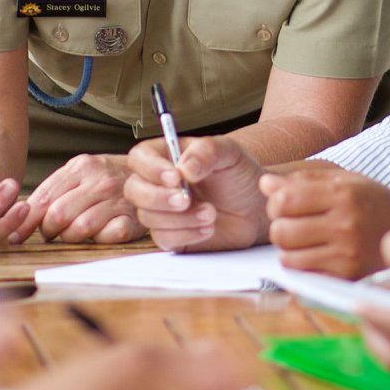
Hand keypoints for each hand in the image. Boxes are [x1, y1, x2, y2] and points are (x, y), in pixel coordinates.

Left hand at [26, 154, 145, 243]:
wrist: (152, 176)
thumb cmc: (107, 179)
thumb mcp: (80, 173)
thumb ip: (53, 190)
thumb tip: (19, 216)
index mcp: (81, 167)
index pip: (44, 198)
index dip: (26, 222)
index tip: (16, 237)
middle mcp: (100, 180)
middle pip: (58, 215)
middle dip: (48, 230)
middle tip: (52, 233)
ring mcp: (118, 199)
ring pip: (79, 229)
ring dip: (70, 237)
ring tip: (74, 233)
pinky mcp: (132, 220)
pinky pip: (104, 238)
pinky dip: (97, 240)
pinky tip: (100, 233)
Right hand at [124, 136, 269, 251]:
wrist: (255, 208)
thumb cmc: (239, 175)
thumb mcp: (229, 153)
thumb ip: (206, 151)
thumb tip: (183, 168)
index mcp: (166, 156)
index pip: (140, 157)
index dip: (151, 168)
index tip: (175, 177)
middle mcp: (157, 183)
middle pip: (134, 190)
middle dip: (159, 198)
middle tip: (187, 200)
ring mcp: (161, 211)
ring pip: (148, 217)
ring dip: (180, 218)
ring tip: (211, 212)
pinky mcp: (170, 234)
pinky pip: (163, 238)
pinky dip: (187, 233)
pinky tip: (209, 227)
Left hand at [261, 168, 389, 278]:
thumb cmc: (373, 203)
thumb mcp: (345, 181)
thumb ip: (304, 181)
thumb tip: (264, 184)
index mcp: (343, 194)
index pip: (284, 200)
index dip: (276, 203)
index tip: (286, 205)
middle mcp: (344, 224)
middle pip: (280, 231)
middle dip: (279, 227)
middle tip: (293, 224)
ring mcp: (346, 253)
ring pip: (287, 256)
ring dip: (288, 249)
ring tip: (304, 240)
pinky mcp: (346, 276)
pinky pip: (303, 274)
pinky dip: (300, 265)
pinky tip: (313, 255)